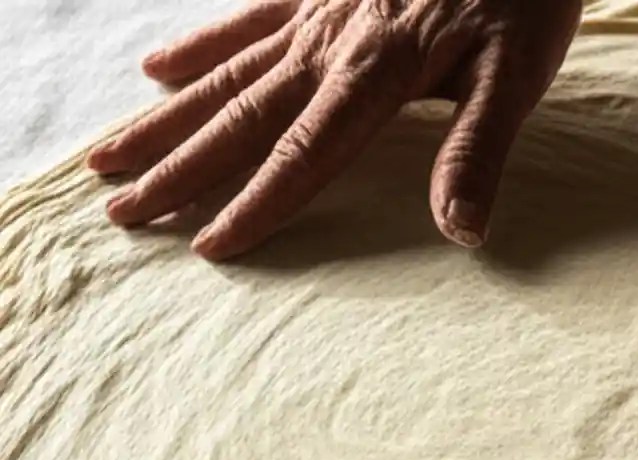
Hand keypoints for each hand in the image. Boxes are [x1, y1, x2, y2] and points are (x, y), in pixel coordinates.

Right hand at [89, 0, 580, 259]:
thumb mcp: (516, 75)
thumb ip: (476, 150)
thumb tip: (460, 231)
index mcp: (375, 74)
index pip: (304, 154)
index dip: (257, 203)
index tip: (207, 245)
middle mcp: (331, 45)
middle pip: (242, 117)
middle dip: (181, 169)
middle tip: (121, 211)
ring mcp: (319, 13)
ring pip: (226, 72)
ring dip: (167, 116)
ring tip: (110, 153)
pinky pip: (246, 18)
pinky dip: (201, 43)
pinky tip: (159, 63)